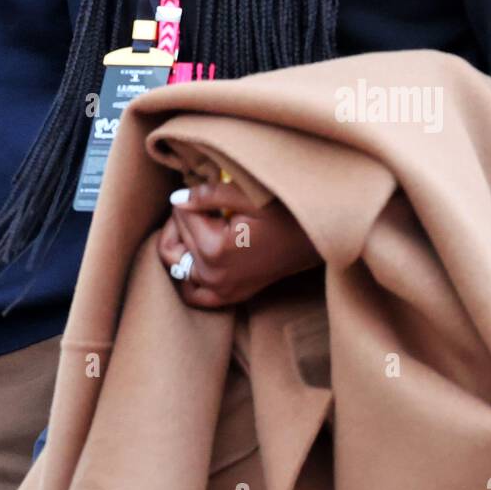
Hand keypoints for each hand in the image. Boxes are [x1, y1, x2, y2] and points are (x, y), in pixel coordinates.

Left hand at [157, 180, 320, 308]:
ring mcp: (221, 291)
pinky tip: (198, 254)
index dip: (191, 196)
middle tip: (210, 205)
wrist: (315, 237)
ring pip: (177, 265)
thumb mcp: (248, 196)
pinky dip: (189, 275)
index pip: (180, 214)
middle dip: (186, 217)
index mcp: (215, 250)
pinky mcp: (230, 297)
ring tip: (204, 224)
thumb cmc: (285, 211)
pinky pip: (193, 293)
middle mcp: (213, 276)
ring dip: (182, 242)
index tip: (211, 192)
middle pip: (176, 238)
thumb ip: (207, 195)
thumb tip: (176, 199)